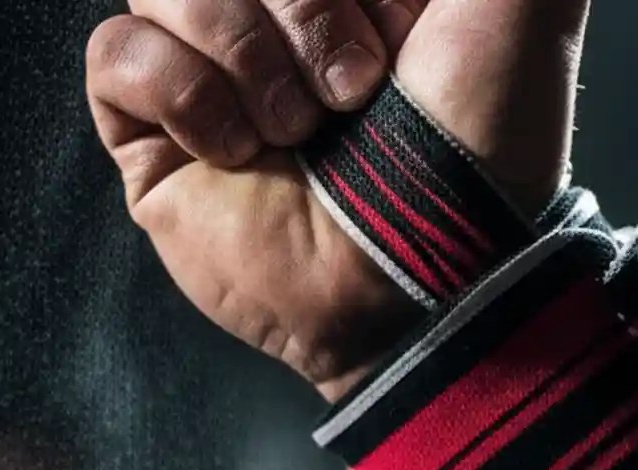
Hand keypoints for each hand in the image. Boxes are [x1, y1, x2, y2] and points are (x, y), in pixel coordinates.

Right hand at [87, 1, 588, 469]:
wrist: (424, 274)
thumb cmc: (481, 152)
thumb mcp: (523, 13)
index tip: (394, 37)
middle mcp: (278, 24)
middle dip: (297, 6)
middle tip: (352, 90)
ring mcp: (211, 77)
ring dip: (241, 48)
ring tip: (299, 131)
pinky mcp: (153, 139)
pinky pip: (114, 53)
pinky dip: (179, 90)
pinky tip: (238, 150)